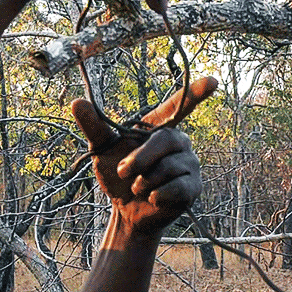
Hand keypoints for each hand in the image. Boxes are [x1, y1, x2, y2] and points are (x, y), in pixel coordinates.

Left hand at [71, 77, 217, 234]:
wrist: (126, 210)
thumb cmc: (118, 176)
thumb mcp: (102, 149)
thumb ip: (94, 126)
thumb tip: (77, 102)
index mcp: (159, 128)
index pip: (180, 105)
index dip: (197, 93)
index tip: (214, 81)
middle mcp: (179, 142)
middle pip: (166, 139)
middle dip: (141, 158)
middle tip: (124, 172)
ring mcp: (190, 164)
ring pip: (169, 167)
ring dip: (145, 181)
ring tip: (138, 187)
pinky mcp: (193, 187)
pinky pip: (177, 187)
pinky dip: (158, 195)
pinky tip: (153, 198)